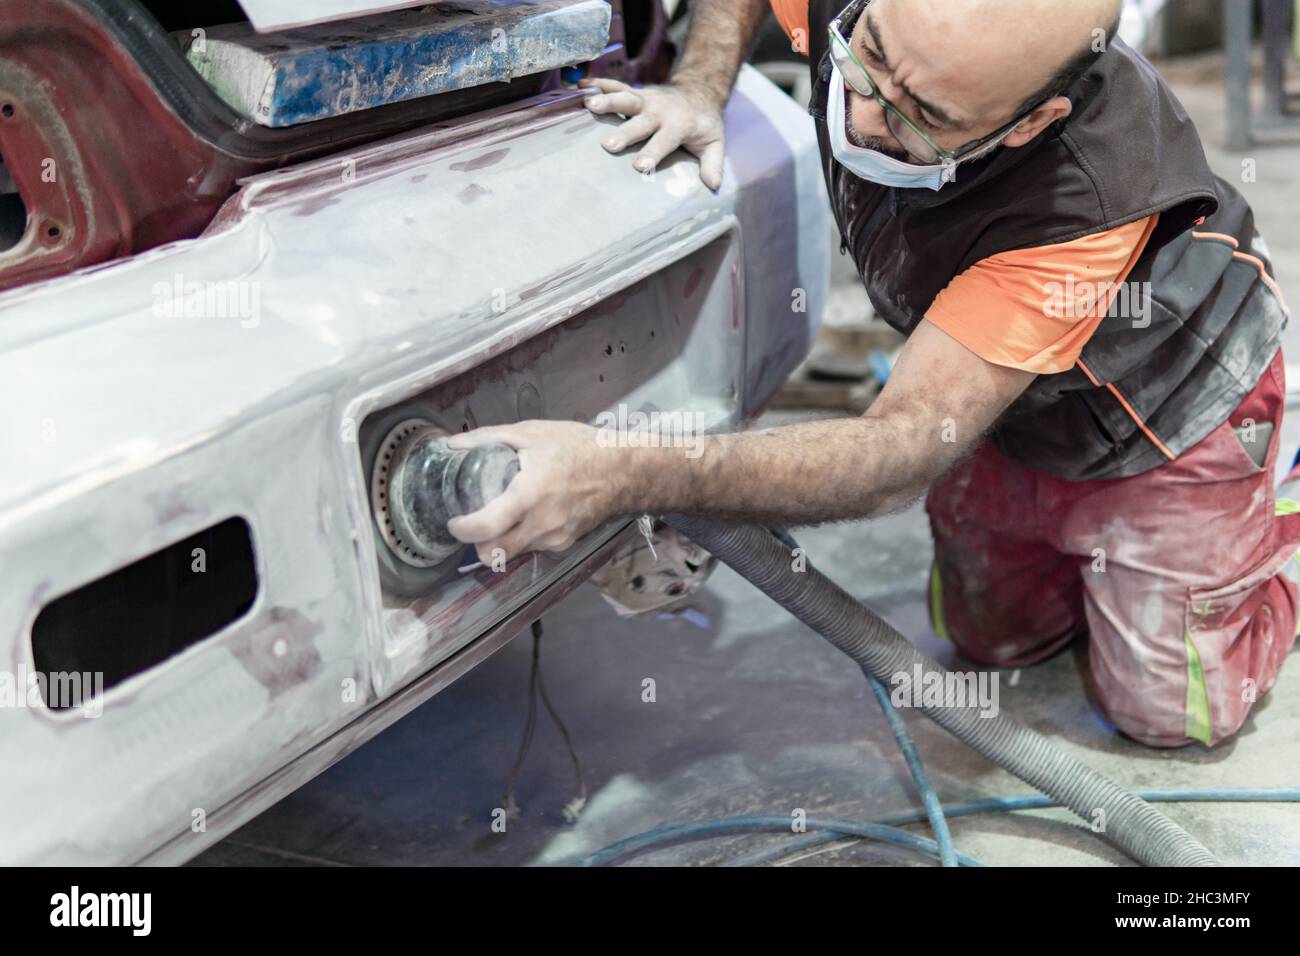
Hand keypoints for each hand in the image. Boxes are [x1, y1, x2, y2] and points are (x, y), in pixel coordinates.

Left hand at [445, 420, 623, 563]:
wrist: (624, 470)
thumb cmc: (579, 447)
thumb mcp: (532, 433)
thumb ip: (489, 438)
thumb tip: (452, 444)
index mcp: (530, 495)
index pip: (486, 527)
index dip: (462, 530)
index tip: (454, 521)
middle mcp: (541, 524)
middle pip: (494, 554)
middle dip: (477, 545)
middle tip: (472, 525)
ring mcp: (555, 538)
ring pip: (514, 552)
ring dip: (501, 540)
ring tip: (502, 515)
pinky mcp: (565, 543)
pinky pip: (533, 547)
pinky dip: (524, 537)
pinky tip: (530, 515)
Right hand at [578, 77, 725, 189]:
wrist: (699, 91)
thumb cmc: (704, 124)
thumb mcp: (715, 144)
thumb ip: (713, 164)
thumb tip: (713, 185)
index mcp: (680, 125)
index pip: (666, 140)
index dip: (654, 152)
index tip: (640, 166)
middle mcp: (661, 110)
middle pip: (641, 120)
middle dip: (625, 131)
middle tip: (609, 145)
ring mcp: (646, 99)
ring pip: (626, 98)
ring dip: (607, 100)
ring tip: (588, 104)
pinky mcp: (636, 92)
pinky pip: (616, 85)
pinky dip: (598, 84)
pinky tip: (580, 87)